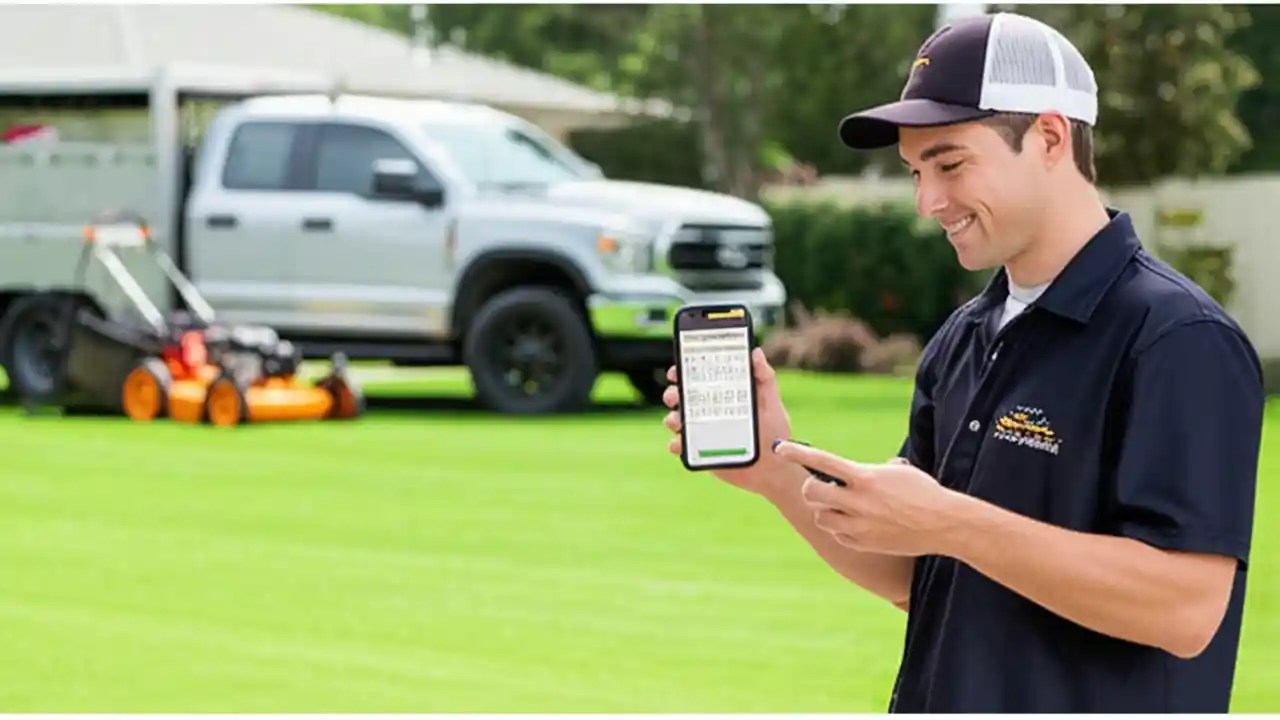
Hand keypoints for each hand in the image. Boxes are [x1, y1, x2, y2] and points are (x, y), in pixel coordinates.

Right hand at [662, 348, 797, 496]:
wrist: (773, 470)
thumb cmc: (774, 433)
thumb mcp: (772, 402)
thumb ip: (765, 377)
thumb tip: (756, 352)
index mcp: (723, 394)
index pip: (698, 377)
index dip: (683, 370)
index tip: (677, 370)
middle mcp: (709, 410)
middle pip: (681, 396)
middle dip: (672, 394)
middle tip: (675, 396)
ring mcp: (702, 430)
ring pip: (676, 419)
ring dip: (672, 418)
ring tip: (679, 421)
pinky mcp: (699, 451)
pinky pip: (680, 446)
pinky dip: (675, 444)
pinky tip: (679, 444)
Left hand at [773, 440, 968, 556]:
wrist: (944, 524)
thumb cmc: (924, 492)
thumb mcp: (899, 471)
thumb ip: (873, 471)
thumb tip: (864, 472)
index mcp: (865, 477)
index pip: (822, 461)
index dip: (797, 454)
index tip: (779, 448)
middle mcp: (858, 501)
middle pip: (813, 492)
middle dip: (813, 488)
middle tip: (821, 488)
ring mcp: (859, 525)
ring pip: (820, 517)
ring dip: (826, 511)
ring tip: (843, 508)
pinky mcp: (863, 543)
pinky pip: (838, 535)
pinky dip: (842, 529)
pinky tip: (858, 525)